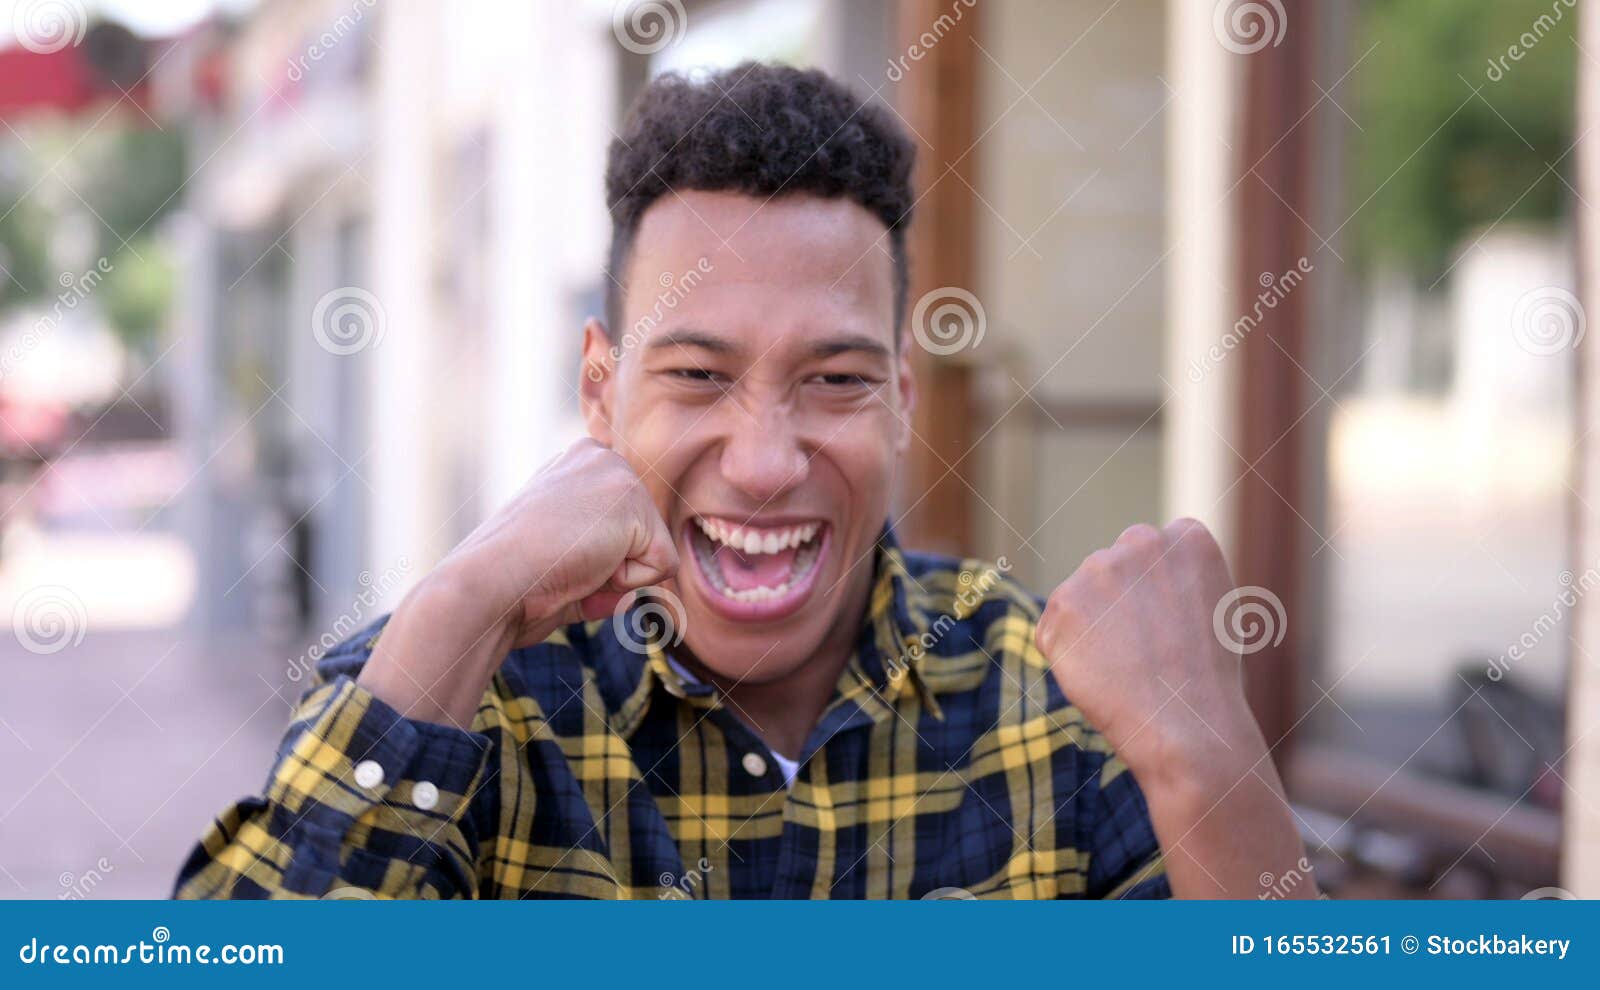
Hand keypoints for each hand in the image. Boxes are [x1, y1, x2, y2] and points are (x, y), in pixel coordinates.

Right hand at [358, 439, 677, 726]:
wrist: (487, 584)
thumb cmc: (514, 581)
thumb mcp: (562, 552)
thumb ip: (603, 556)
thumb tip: (646, 580)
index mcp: (578, 464)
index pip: (624, 528)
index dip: (596, 561)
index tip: (553, 556)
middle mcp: (601, 457)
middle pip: (645, 537)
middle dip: (613, 568)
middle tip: (563, 564)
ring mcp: (617, 472)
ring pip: (655, 552)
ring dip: (617, 577)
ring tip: (571, 564)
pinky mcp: (631, 500)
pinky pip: (662, 566)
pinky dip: (626, 583)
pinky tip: (585, 565)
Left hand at [1035, 518, 1311, 897]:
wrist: (1186, 727)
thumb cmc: (1208, 679)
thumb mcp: (1215, 611)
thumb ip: (1178, 580)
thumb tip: (1140, 580)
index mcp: (1187, 537)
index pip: (1156, 552)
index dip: (1159, 594)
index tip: (1171, 626)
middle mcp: (1140, 541)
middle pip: (1114, 570)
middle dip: (1120, 604)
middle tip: (1145, 651)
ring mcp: (1096, 570)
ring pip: (1083, 598)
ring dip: (1093, 628)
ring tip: (1128, 666)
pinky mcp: (1060, 604)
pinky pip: (1056, 629)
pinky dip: (1069, 654)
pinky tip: (1102, 676)